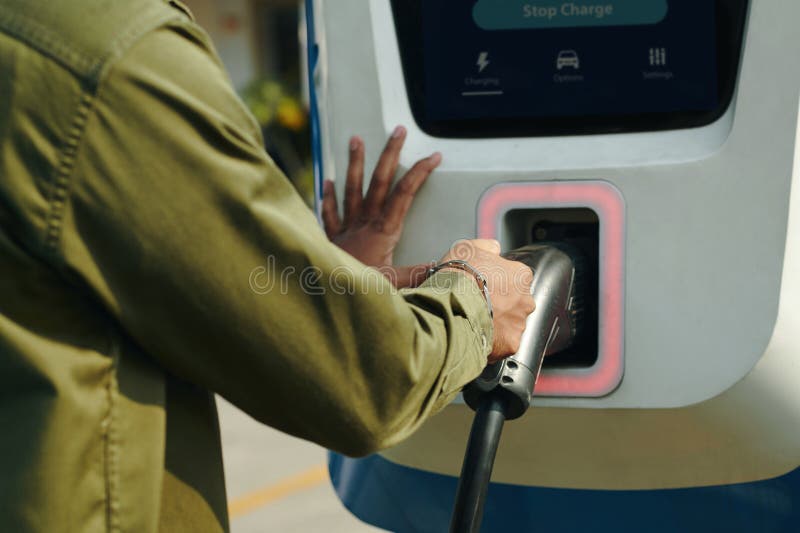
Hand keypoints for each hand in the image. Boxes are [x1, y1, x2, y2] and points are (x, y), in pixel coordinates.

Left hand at [322, 126, 440, 287]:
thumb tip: (447, 263)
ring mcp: (346, 229)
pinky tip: (326, 182)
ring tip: (356, 139)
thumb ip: (420, 272)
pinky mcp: (331, 239)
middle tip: (398, 130)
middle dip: (390, 154)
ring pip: (351, 189)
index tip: (433, 156)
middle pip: (379, 182)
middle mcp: (364, 224)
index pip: (405, 194)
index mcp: (383, 231)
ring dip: (355, 164)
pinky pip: (328, 213)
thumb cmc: (359, 293)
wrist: (323, 297)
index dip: (419, 173)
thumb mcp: (395, 285)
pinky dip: (328, 196)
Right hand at [439, 239, 535, 362]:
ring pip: (509, 325)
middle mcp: (526, 300)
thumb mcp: (468, 247)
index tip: (482, 285)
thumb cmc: (459, 276)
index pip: (514, 278)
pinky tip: (475, 335)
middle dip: (499, 304)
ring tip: (472, 321)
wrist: (450, 305)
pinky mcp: (510, 344)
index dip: (496, 282)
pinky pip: (501, 344)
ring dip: (495, 324)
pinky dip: (491, 342)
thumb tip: (494, 248)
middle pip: (514, 303)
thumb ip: (486, 246)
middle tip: (477, 304)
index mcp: (520, 275)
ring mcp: (519, 323)